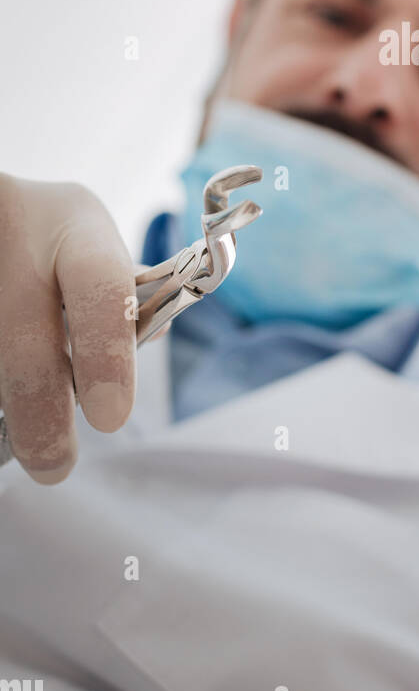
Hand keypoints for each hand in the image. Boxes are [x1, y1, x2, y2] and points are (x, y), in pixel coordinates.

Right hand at [0, 173, 137, 483]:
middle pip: (24, 343)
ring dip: (7, 403)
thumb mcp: (94, 255)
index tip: (111, 419)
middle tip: (54, 466)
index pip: (100, 287)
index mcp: (76, 225)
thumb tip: (133, 366)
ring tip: (19, 430)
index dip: (107, 355)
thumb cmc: (57, 245)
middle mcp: (16, 230)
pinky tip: (3, 397)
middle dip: (39, 419)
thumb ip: (117, 307)